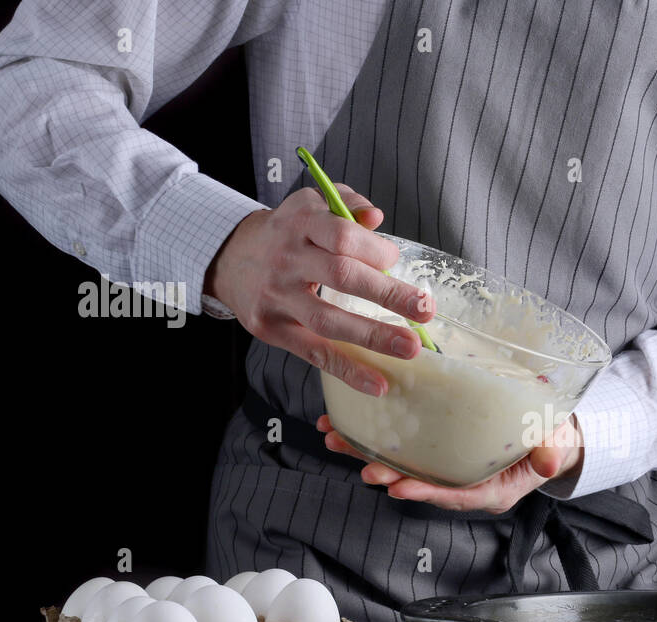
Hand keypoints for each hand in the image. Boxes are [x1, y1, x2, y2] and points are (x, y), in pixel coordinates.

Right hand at [204, 184, 434, 396]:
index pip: (342, 236)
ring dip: (373, 336)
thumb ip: (347, 203)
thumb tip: (376, 218)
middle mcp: (287, 259)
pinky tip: (377, 384)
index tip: (394, 261)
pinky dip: (348, 371)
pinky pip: (315, 353)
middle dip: (388, 295)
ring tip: (410, 347)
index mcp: (301, 223)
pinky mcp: (272, 329)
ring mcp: (278, 296)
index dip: (375, 250)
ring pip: (328, 320)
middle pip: (342, 277)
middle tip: (424, 310)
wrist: (231, 257)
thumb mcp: (312, 204)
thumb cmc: (287, 233)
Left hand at [315, 414, 584, 513]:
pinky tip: (346, 422)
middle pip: (420, 482)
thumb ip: (550, 452)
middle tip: (362, 467)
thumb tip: (549, 460)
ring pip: (403, 464)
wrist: (546, 432)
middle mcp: (462, 483)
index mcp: (490, 490)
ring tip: (336, 439)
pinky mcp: (435, 447)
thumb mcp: (555, 444)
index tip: (399, 488)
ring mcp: (446, 466)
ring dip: (367, 452)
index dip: (426, 492)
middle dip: (388, 474)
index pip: (454, 495)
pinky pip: (402, 445)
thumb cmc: (549, 439)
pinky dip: (373, 434)